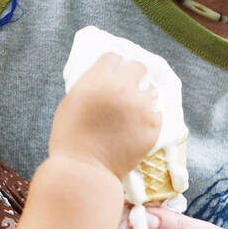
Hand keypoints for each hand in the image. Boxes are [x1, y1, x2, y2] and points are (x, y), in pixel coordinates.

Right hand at [49, 53, 161, 178]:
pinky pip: (157, 113)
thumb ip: (90, 84)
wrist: (84, 171)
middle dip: (133, 75)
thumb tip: (104, 77)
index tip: (112, 74)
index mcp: (99, 79)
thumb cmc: (70, 138)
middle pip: (137, 67)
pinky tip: (137, 127)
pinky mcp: (153, 126)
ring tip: (134, 110)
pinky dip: (149, 118)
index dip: (112, 66)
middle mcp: (122, 88)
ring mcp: (140, 107)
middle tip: (128, 88)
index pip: (114, 57)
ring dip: (144, 97)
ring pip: (151, 90)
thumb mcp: (72, 101)